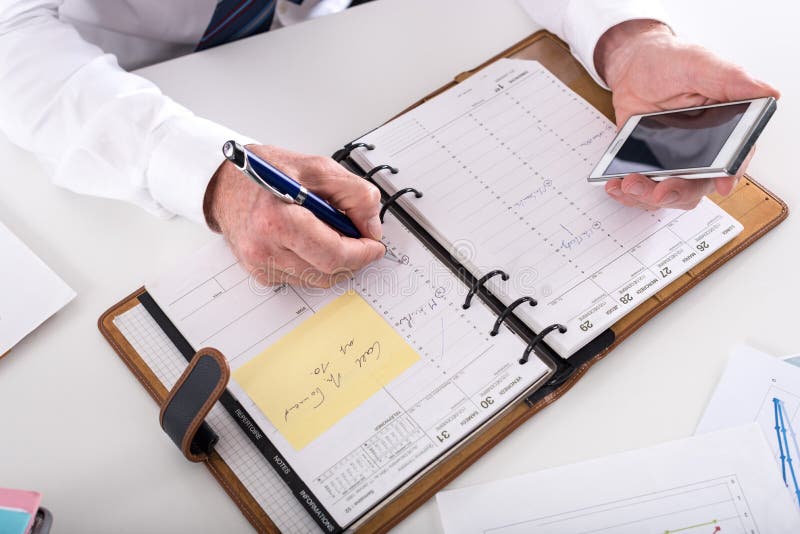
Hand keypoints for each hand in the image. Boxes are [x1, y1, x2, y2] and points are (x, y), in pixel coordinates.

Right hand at [204, 145, 384, 287]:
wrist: (224, 183)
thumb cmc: (265, 171)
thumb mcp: (317, 168)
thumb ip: (354, 194)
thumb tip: (372, 226)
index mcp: (277, 221)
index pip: (334, 254)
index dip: (362, 253)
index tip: (374, 245)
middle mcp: (265, 249)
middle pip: (328, 273)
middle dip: (352, 260)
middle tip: (361, 241)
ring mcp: (260, 265)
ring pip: (317, 279)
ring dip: (334, 263)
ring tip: (331, 234)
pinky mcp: (260, 273)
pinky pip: (301, 278)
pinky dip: (314, 263)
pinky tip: (309, 241)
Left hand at [595, 20, 779, 209]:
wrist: (633, 66)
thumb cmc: (670, 62)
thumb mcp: (699, 65)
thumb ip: (731, 80)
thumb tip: (768, 93)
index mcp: (725, 128)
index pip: (735, 158)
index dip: (731, 174)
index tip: (721, 183)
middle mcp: (702, 150)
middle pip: (698, 185)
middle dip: (677, 193)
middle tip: (658, 192)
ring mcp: (674, 161)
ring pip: (668, 193)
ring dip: (647, 196)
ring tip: (628, 184)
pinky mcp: (648, 164)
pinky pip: (642, 189)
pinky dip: (628, 193)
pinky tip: (615, 186)